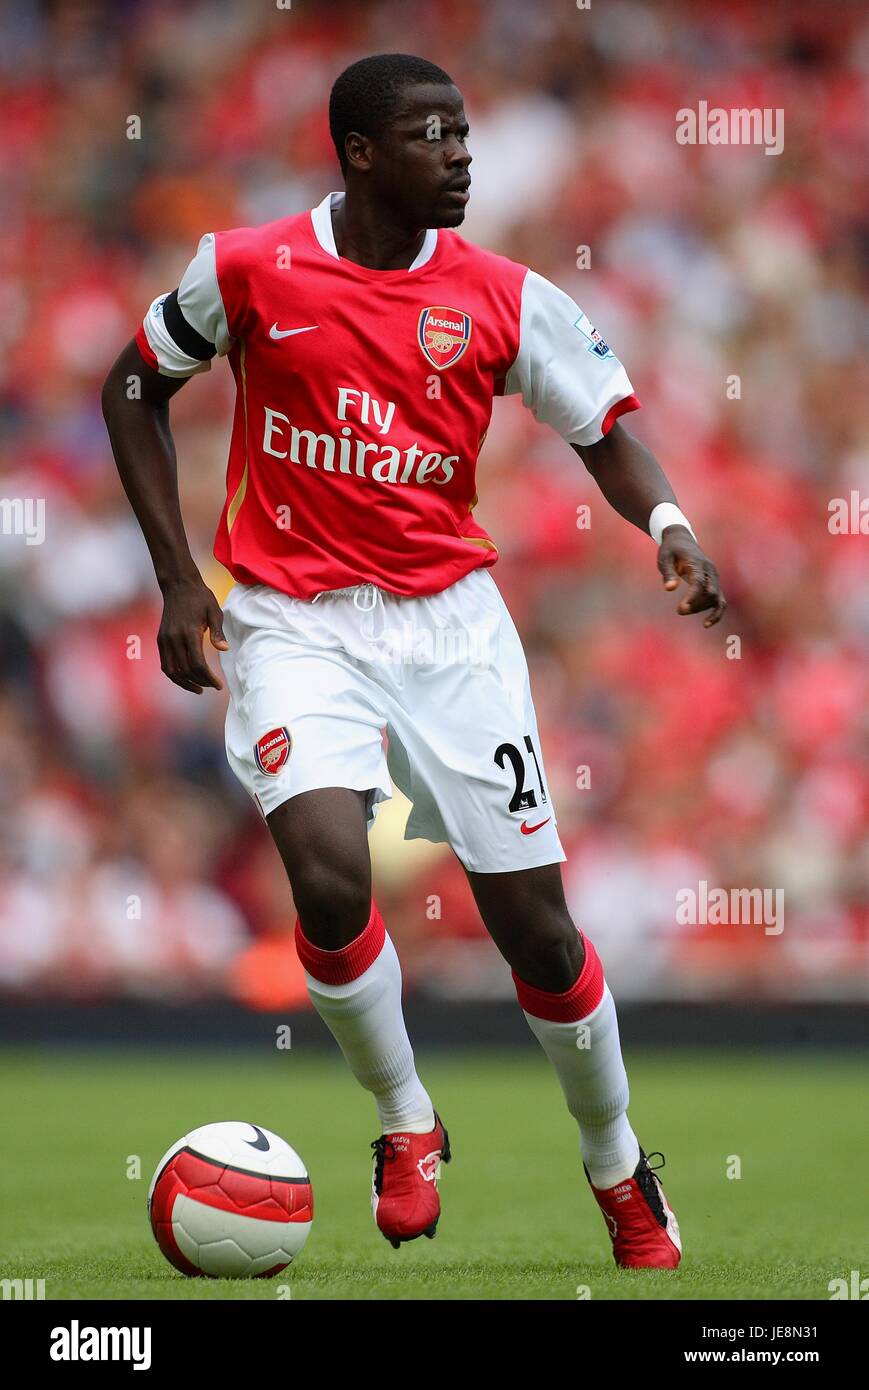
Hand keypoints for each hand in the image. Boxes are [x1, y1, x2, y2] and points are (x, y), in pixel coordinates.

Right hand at [157, 575, 228, 692]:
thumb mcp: (214, 612)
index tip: (218, 685)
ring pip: (172, 671)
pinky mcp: (160, 640)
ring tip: (198, 688)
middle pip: (186, 670)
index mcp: (190, 632)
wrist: (178, 585)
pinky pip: (165, 664)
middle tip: (212, 686)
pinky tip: (185, 679)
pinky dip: (174, 675)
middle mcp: (174, 638)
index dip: (208, 678)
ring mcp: (165, 640)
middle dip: (200, 682)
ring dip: (185, 683)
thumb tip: (224, 650)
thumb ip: (218, 632)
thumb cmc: (200, 598)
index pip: (198, 664)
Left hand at [657, 526, 726, 626]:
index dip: (692, 596)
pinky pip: (720, 600)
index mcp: (697, 562)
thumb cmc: (670, 550)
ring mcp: (714, 577)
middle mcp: (709, 570)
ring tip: (681, 610)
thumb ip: (667, 573)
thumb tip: (670, 589)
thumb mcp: (664, 558)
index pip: (698, 582)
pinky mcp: (714, 583)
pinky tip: (706, 624)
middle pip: (709, 592)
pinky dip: (716, 613)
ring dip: (701, 608)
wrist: (682, 540)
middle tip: (679, 610)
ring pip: (715, 598)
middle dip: (696, 604)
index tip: (681, 609)